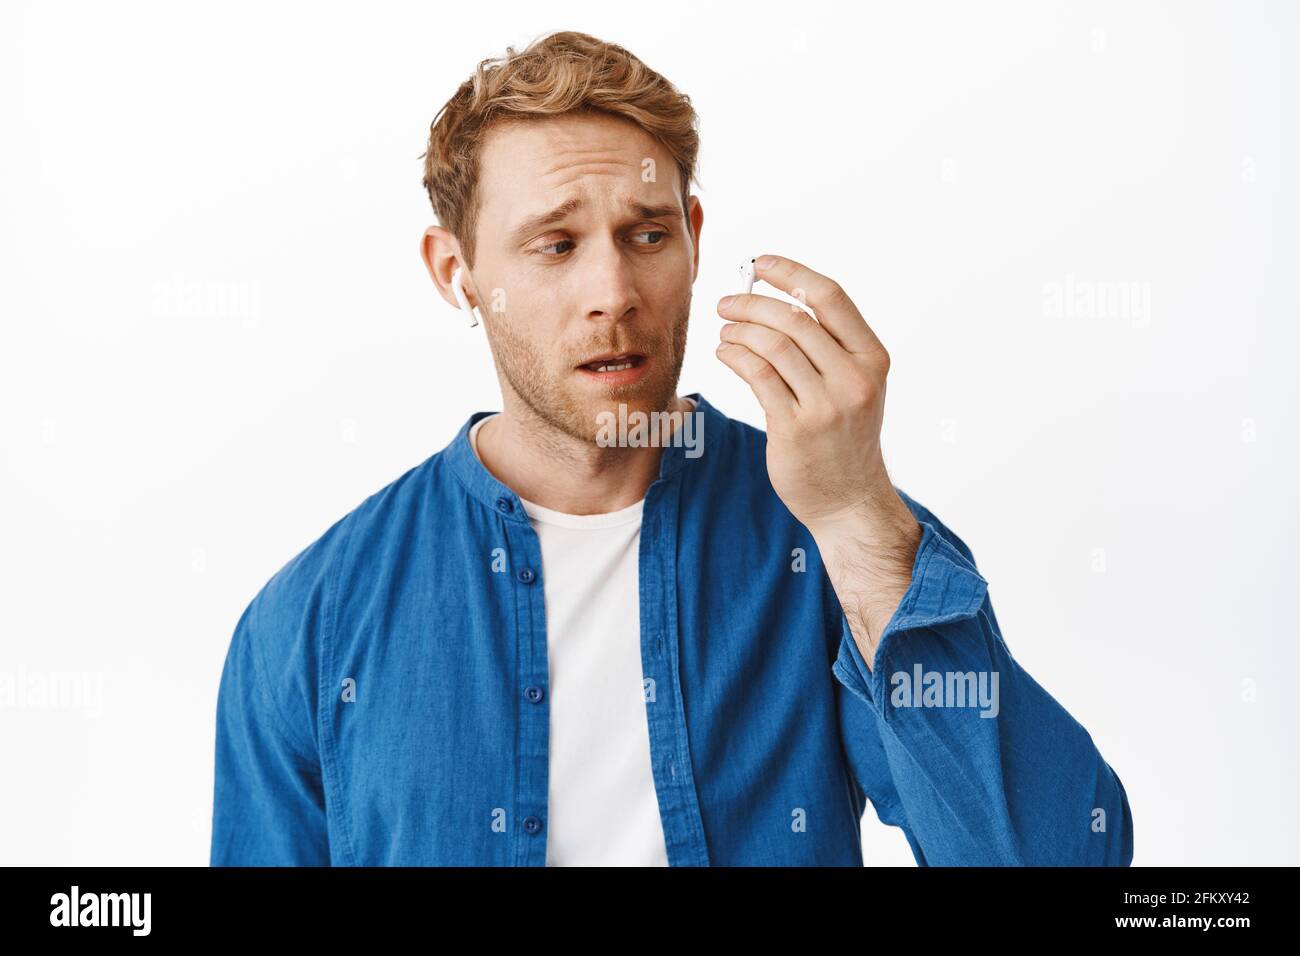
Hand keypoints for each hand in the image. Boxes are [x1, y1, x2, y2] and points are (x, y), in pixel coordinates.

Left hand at [717, 254, 920, 655]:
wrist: (850, 500)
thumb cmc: (845, 437)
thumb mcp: (854, 384)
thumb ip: (829, 345)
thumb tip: (779, 298)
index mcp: (872, 358)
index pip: (830, 297)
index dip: (791, 273)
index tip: (760, 262)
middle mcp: (853, 378)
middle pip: (794, 319)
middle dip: (753, 302)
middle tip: (725, 301)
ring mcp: (826, 405)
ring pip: (773, 345)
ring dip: (740, 329)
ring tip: (724, 328)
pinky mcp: (795, 429)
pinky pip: (758, 377)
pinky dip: (735, 356)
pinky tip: (725, 352)